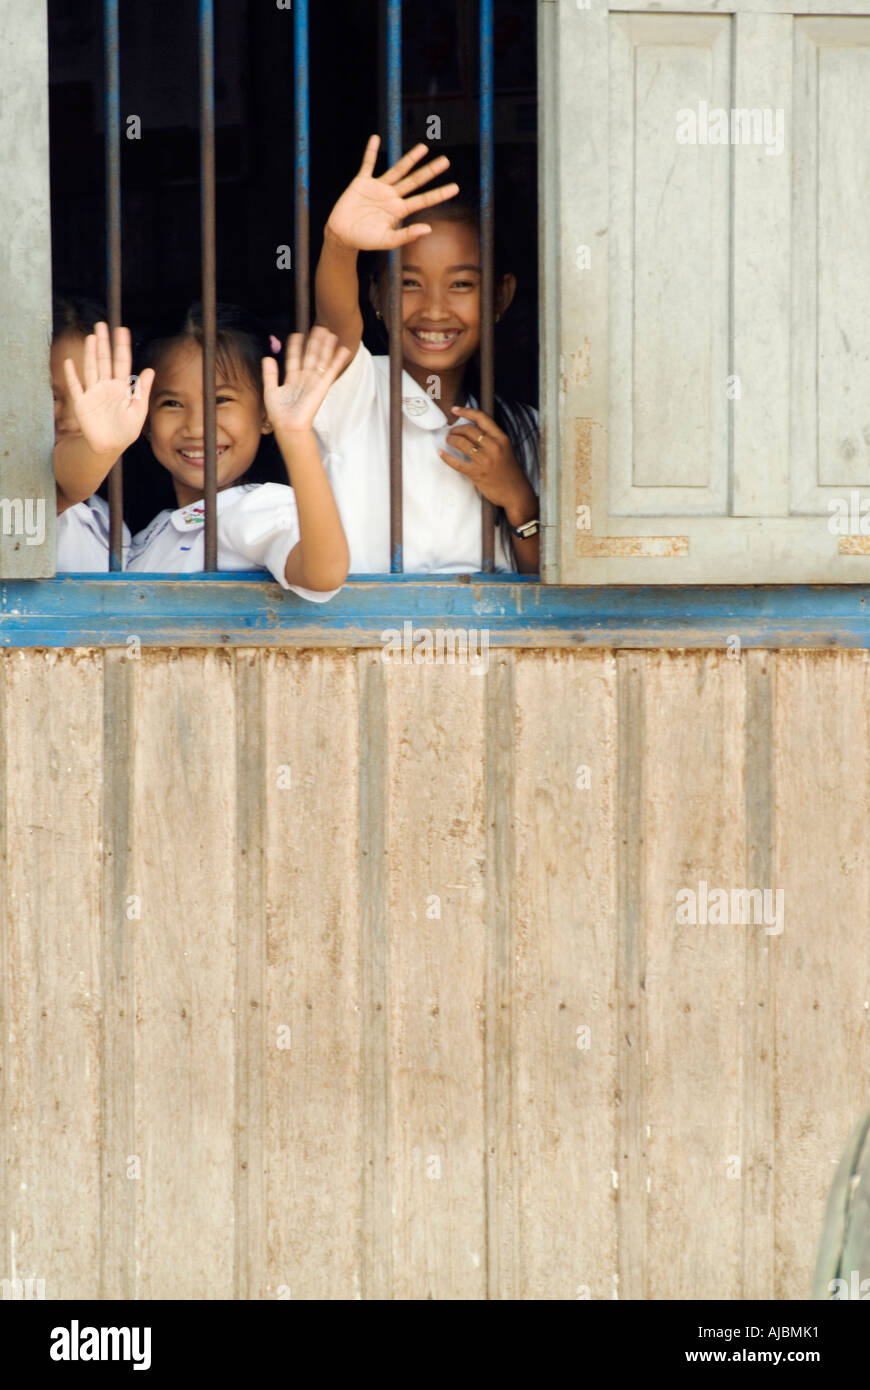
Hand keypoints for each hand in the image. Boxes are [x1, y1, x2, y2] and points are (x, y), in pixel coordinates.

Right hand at [63, 322, 153, 456]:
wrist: (110, 447)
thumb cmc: (125, 431)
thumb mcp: (139, 411)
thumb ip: (143, 391)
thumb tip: (150, 370)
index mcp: (121, 388)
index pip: (122, 362)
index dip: (122, 346)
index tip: (122, 330)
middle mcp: (106, 386)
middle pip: (105, 360)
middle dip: (104, 343)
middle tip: (102, 325)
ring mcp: (93, 393)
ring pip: (91, 368)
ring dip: (91, 353)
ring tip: (92, 337)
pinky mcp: (82, 403)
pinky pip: (76, 387)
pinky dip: (72, 375)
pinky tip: (70, 363)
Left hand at [262, 327, 351, 431]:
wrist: (289, 426)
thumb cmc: (279, 414)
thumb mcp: (270, 390)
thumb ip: (269, 374)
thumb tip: (267, 357)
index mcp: (292, 380)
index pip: (294, 359)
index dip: (295, 347)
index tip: (296, 335)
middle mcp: (305, 379)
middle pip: (310, 356)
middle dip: (314, 342)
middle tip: (318, 328)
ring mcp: (315, 381)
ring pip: (321, 359)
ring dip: (326, 346)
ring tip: (329, 333)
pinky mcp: (323, 385)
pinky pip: (332, 370)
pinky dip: (338, 359)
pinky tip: (343, 349)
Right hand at [325, 135, 458, 252]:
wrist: (342, 235)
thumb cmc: (364, 240)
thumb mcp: (386, 241)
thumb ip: (406, 235)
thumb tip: (428, 229)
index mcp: (399, 210)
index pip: (423, 200)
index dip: (439, 194)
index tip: (455, 188)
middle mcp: (392, 196)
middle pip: (415, 181)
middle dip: (430, 171)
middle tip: (446, 161)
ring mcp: (378, 187)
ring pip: (398, 170)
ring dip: (410, 159)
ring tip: (424, 147)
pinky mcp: (361, 182)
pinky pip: (367, 164)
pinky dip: (370, 152)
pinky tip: (375, 139)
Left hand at [439, 405, 535, 513]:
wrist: (516, 493)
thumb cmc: (510, 473)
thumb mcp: (506, 450)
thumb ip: (493, 440)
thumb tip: (474, 431)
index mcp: (501, 438)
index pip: (482, 418)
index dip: (466, 411)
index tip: (455, 410)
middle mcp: (493, 447)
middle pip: (469, 430)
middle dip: (456, 429)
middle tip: (451, 432)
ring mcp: (485, 460)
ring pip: (461, 443)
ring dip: (451, 440)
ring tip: (449, 441)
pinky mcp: (477, 473)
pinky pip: (457, 463)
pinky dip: (446, 457)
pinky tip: (440, 454)